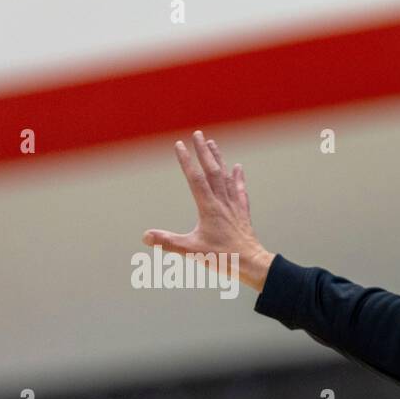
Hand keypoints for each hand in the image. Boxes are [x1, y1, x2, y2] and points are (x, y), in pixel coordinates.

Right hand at [142, 130, 274, 291]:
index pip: (195, 179)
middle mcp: (223, 203)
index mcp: (209, 209)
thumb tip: (145, 237)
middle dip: (204, 152)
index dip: (187, 161)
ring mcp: (234, 207)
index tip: (179, 144)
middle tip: (198, 133)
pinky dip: (238, 178)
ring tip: (212, 143)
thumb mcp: (192, 251)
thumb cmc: (224, 259)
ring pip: (226, 177)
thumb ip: (168, 242)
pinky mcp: (242, 214)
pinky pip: (240, 191)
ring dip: (219, 159)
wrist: (253, 264)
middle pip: (213, 172)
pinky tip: (238, 166)